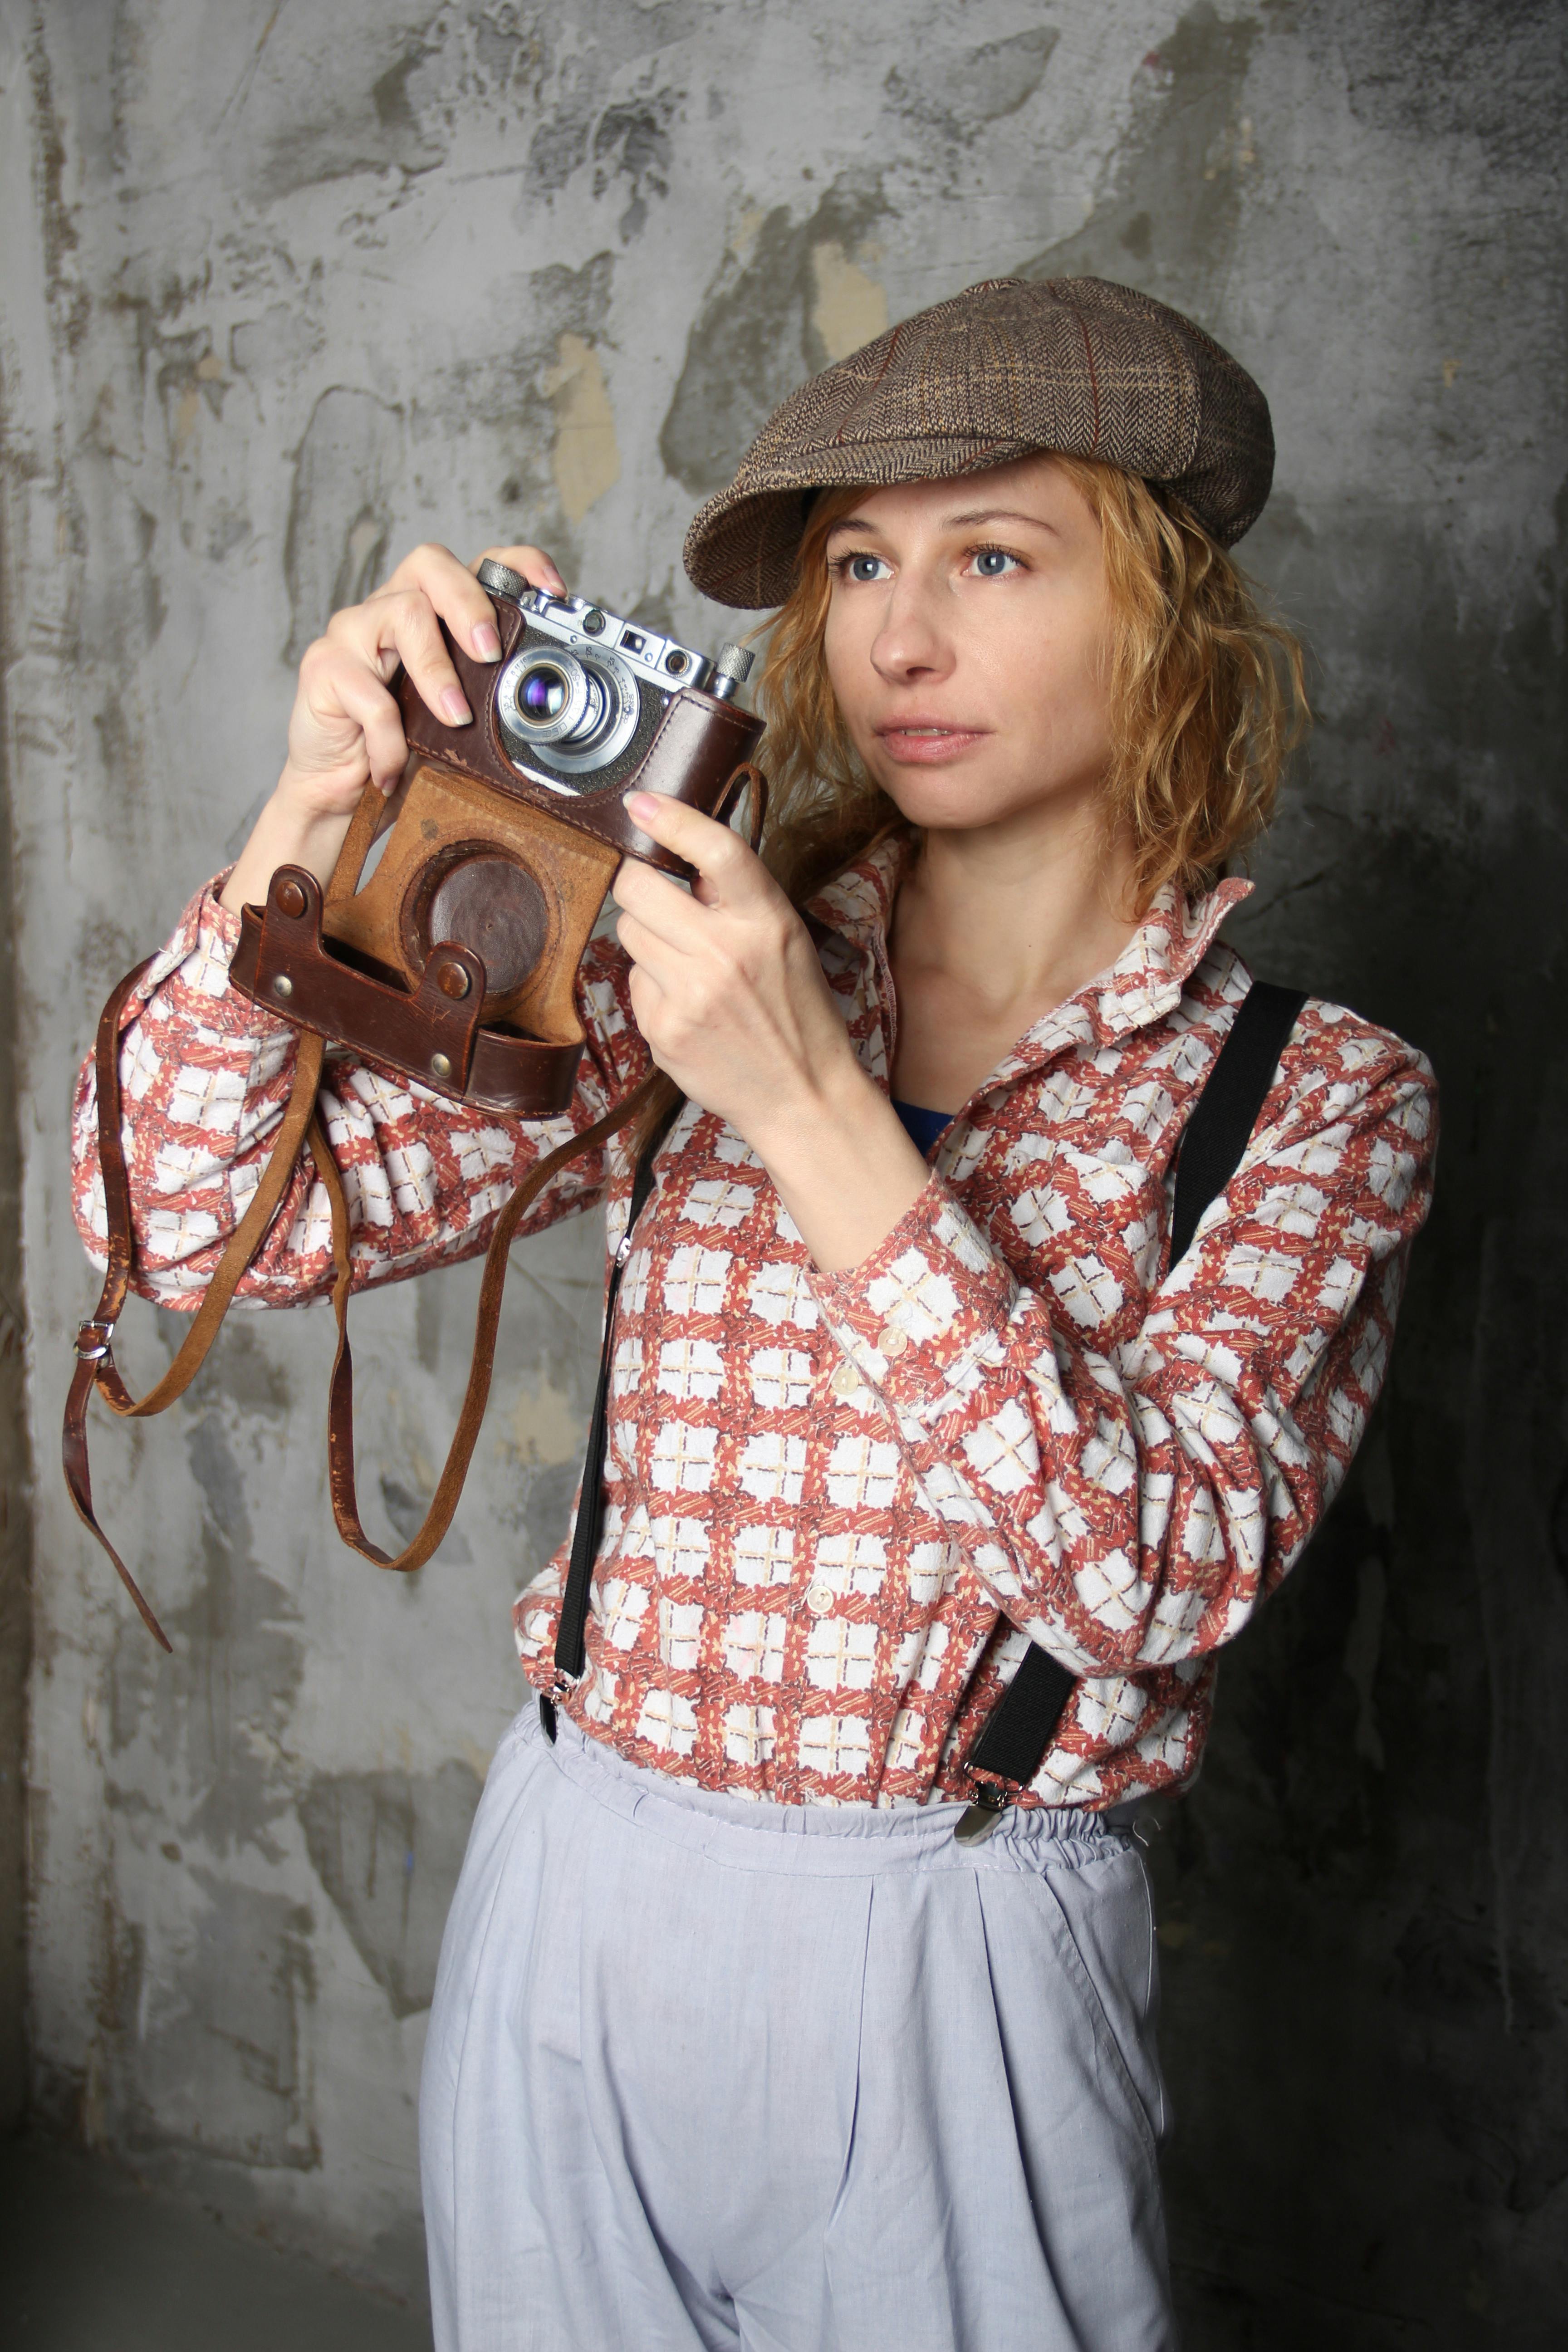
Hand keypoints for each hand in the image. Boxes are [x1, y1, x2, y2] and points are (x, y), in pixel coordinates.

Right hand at [220, 541, 565, 912]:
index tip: (553, 589)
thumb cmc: (400, 748)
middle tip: (491, 654)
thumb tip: (541, 703)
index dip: (517, 564)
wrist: (339, 791)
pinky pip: (367, 690)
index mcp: (431, 614)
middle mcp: (389, 609)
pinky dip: (389, 737)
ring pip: (401, 612)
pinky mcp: (323, 668)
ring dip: (437, 671)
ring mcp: (352, 633)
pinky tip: (394, 765)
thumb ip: (485, 698)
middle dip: (469, 604)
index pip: (474, 565)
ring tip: (454, 719)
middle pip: (431, 565)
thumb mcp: (455, 723)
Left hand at [613, 792, 929, 1269]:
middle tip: (662, 905)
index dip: (673, 818)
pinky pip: (633, 983)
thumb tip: (684, 857)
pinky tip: (686, 1008)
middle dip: (642, 889)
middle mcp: (726, 952)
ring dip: (647, 940)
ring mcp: (690, 993)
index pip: (716, 848)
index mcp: (766, 920)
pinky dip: (652, 989)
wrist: (803, 1095)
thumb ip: (740, 900)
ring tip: (686, 967)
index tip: (642, 803)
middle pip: (639, 887)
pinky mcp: (663, 1029)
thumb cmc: (798, 1015)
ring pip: (627, 932)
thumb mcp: (788, 941)